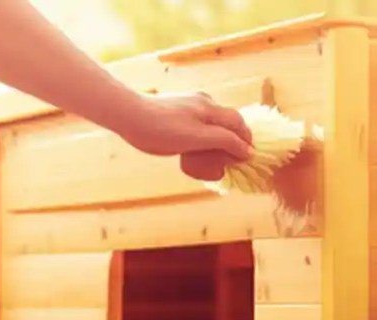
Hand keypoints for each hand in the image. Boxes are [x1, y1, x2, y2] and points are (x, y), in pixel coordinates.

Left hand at [115, 92, 253, 181]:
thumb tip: (248, 151)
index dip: (246, 140)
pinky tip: (193, 146)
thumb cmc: (162, 130)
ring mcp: (187, 103)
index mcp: (210, 108)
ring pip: (211, 122)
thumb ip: (225, 142)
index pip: (238, 122)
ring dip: (217, 139)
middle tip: (230, 160)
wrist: (128, 115)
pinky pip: (197, 123)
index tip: (246, 159)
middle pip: (226, 121)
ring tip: (213, 156)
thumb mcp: (198, 139)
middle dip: (232, 140)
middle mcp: (202, 102)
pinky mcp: (174, 109)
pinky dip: (202, 136)